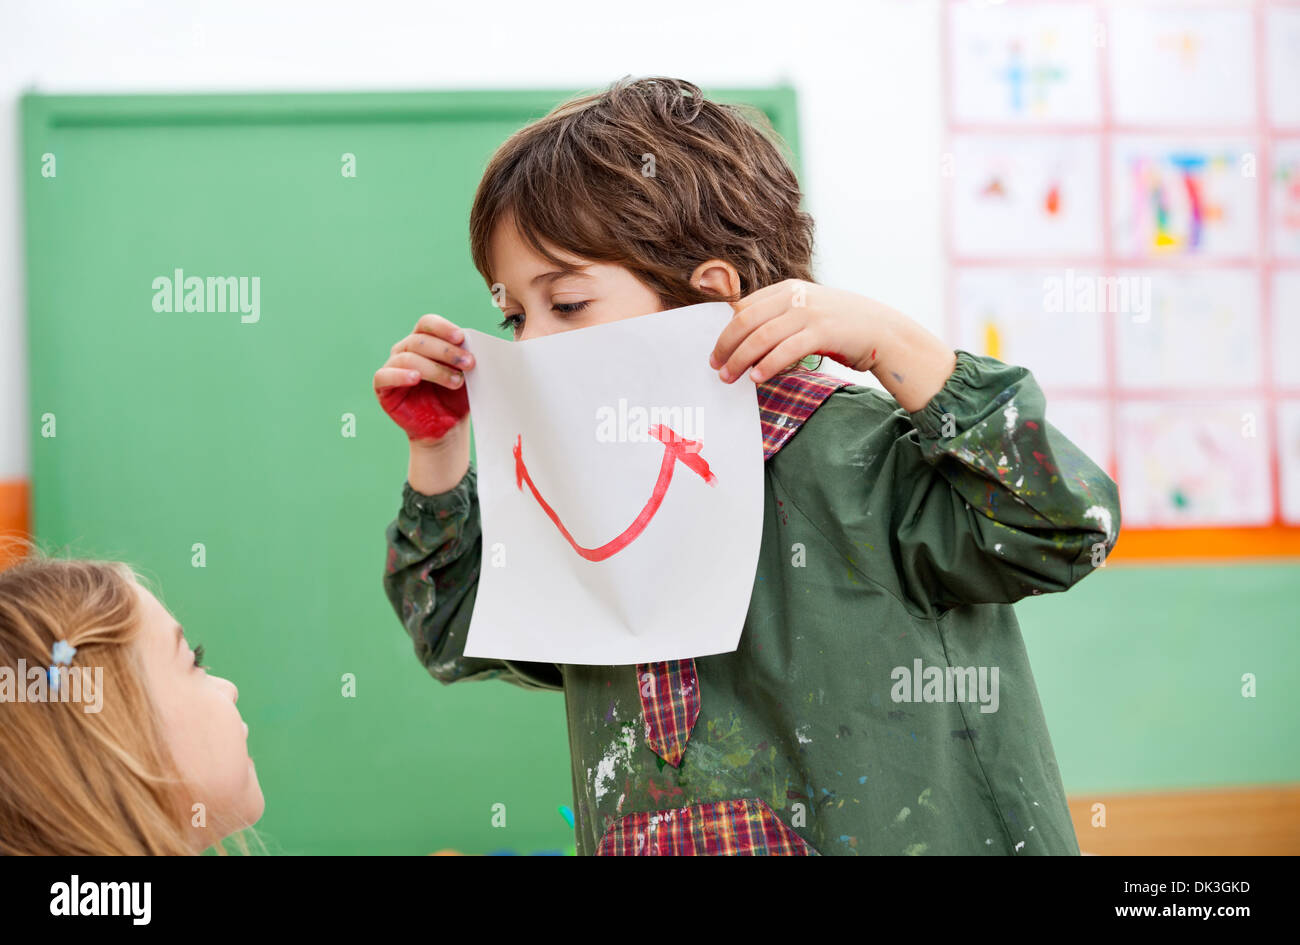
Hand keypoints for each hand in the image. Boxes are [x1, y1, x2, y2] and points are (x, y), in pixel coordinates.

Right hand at [375, 314, 474, 444]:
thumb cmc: (455, 397)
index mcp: (424, 340)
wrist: (447, 426)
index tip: (461, 338)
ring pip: (408, 358)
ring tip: (456, 381)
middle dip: (447, 351)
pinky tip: (415, 379)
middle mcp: (405, 349)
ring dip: (435, 369)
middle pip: (420, 340)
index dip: (442, 328)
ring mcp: (392, 366)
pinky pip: (385, 375)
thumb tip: (474, 344)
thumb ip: (466, 357)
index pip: (427, 324)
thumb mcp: (466, 374)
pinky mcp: (382, 386)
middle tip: (469, 364)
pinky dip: (400, 375)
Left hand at [707, 279, 887, 383]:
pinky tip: (757, 378)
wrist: (882, 330)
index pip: (744, 307)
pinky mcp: (822, 331)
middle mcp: (795, 296)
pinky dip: (768, 365)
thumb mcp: (807, 311)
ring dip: (741, 359)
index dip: (725, 330)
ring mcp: (809, 312)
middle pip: (746, 321)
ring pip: (761, 337)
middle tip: (716, 367)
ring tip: (729, 377)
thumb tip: (745, 340)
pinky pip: (786, 350)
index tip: (716, 351)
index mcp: (787, 288)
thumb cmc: (841, 326)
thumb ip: (780, 317)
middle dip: (726, 346)